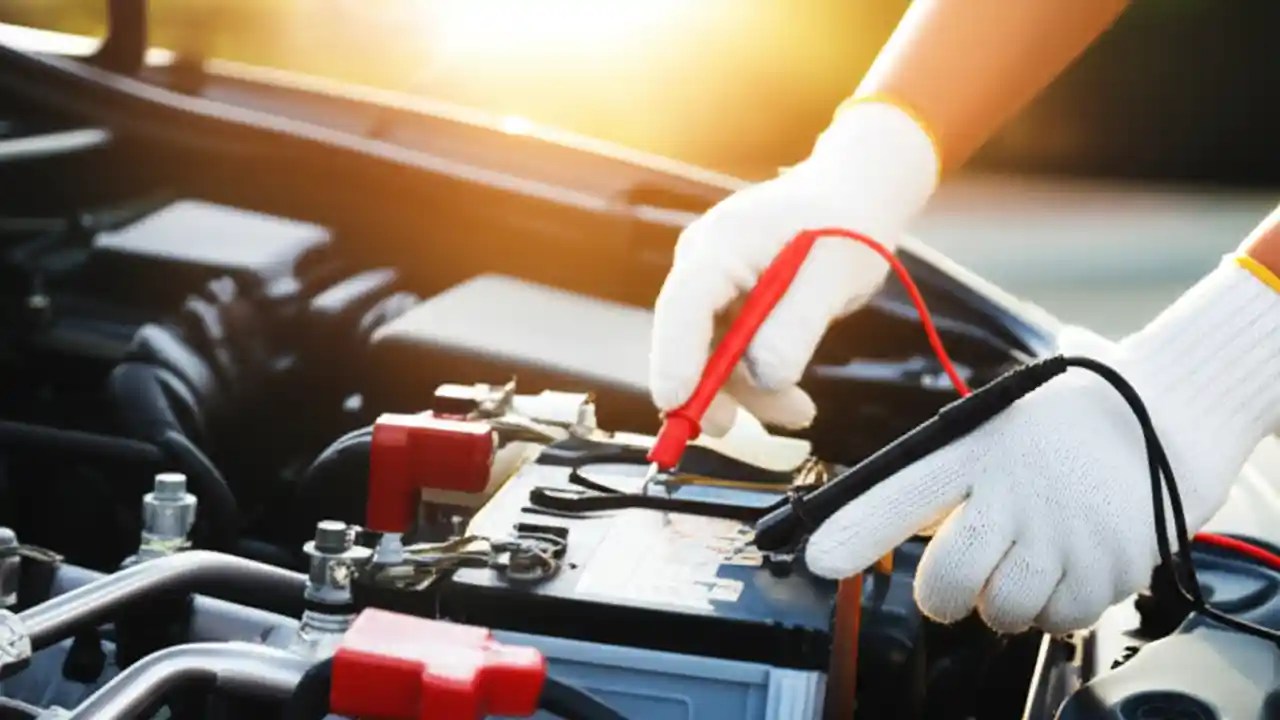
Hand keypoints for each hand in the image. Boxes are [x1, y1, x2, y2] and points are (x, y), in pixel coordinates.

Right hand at [648, 102, 938, 435]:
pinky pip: (728, 347)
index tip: (674, 405)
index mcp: (723, 243)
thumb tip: (763, 376)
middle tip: (732, 429)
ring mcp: (712, 281)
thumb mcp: (834, 277)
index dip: (674, 357)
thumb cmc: (848, 224)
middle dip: (710, 387)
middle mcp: (704, 260)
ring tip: (800, 412)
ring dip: (748, 390)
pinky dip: (756, 376)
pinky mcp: (726, 299)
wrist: (855, 196)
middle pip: (687, 336)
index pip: (684, 305)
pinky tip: (789, 397)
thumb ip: (796, 327)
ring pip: (710, 352)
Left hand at [805, 256, 1279, 633]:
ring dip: (1005, 601)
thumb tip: (889, 527)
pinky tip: (1068, 563)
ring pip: (1002, 610)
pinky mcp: (1110, 563)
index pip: (903, 490)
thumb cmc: (1064, 425)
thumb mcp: (996, 428)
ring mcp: (1066, 530)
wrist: (1169, 415)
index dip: (857, 529)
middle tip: (954, 584)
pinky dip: (1057, 605)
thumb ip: (946, 479)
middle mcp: (1018, 490)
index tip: (818, 559)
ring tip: (1029, 558)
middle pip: (948, 579)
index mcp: (977, 448)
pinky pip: (1059, 618)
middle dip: (941, 595)